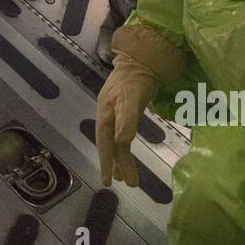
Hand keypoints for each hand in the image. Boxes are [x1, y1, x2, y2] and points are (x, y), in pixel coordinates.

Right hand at [95, 25, 184, 186]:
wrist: (140, 61)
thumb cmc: (134, 80)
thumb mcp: (131, 99)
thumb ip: (126, 121)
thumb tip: (121, 143)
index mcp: (105, 116)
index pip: (105, 144)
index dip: (107, 163)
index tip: (108, 182)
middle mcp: (107, 118)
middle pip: (111, 146)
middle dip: (118, 165)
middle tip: (128, 184)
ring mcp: (115, 115)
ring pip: (116, 143)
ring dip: (121, 160)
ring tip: (126, 177)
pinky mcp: (125, 112)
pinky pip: (121, 136)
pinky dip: (123, 148)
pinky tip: (124, 152)